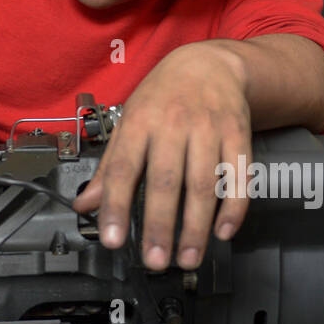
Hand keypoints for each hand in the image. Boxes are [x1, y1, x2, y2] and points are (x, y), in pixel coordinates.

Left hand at [72, 41, 252, 270]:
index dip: (116, 206)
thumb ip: (110, 166)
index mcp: (140, 121)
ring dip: (196, 227)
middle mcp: (174, 124)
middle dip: (160, 225)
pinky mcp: (239, 135)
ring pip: (204, 184)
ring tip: (188, 258)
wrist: (211, 63)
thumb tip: (84, 205)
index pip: (123, 168)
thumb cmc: (164, 96)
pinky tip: (223, 232)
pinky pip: (239, 176)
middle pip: (166, 182)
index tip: (113, 239)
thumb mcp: (129, 121)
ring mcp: (210, 129)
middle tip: (155, 260)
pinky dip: (233, 208)